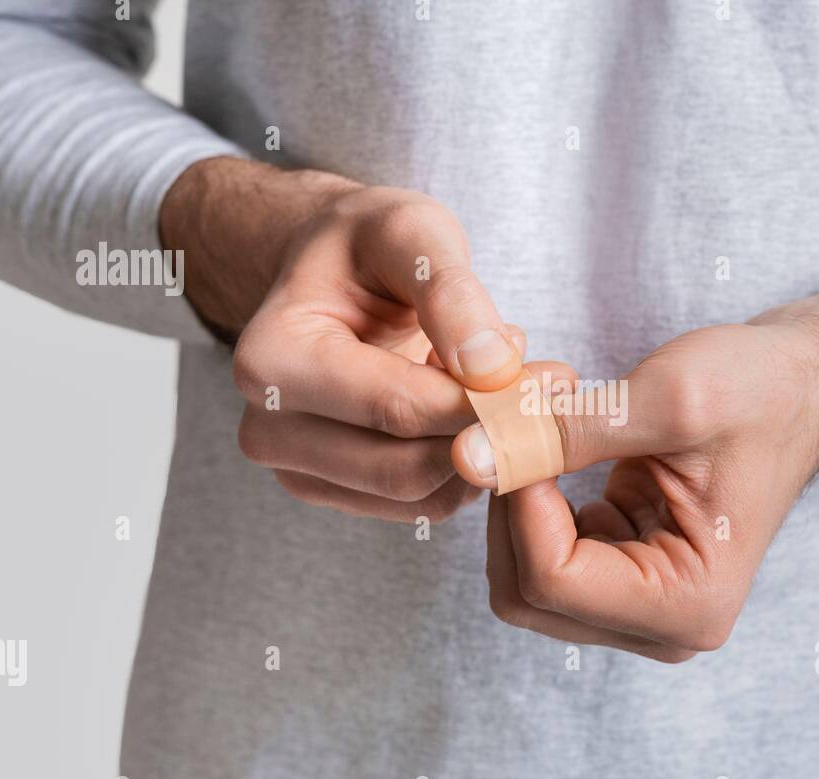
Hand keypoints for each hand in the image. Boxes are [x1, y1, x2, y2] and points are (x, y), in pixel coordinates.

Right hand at [161, 157, 524, 521]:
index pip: (395, 409)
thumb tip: (492, 370)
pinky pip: (422, 505)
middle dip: (492, 434)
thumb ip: (452, 294)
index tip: (549, 382)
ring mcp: (297, 470)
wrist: (333, 276)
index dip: (483, 404)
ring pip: (420, 497)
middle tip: (550, 388)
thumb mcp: (411, 232)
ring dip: (483, 450)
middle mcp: (268, 427)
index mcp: (273, 358)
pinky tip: (472, 409)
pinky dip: (466, 466)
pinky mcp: (334, 492)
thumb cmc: (367, 246)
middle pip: (406, 468)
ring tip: (505, 382)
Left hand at [454, 254, 818, 659]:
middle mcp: (663, 625)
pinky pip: (540, 555)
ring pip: (521, 579)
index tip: (522, 424)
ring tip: (545, 424)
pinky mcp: (621, 576)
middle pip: (525, 595)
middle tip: (522, 421)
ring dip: (515, 500)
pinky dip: (531, 500)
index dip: (518, 502)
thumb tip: (471, 453)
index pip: (552, 581)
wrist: (802, 386)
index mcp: (689, 603)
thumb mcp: (667, 399)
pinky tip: (554, 444)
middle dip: (509, 506)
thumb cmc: (760, 391)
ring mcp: (639, 606)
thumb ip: (565, 432)